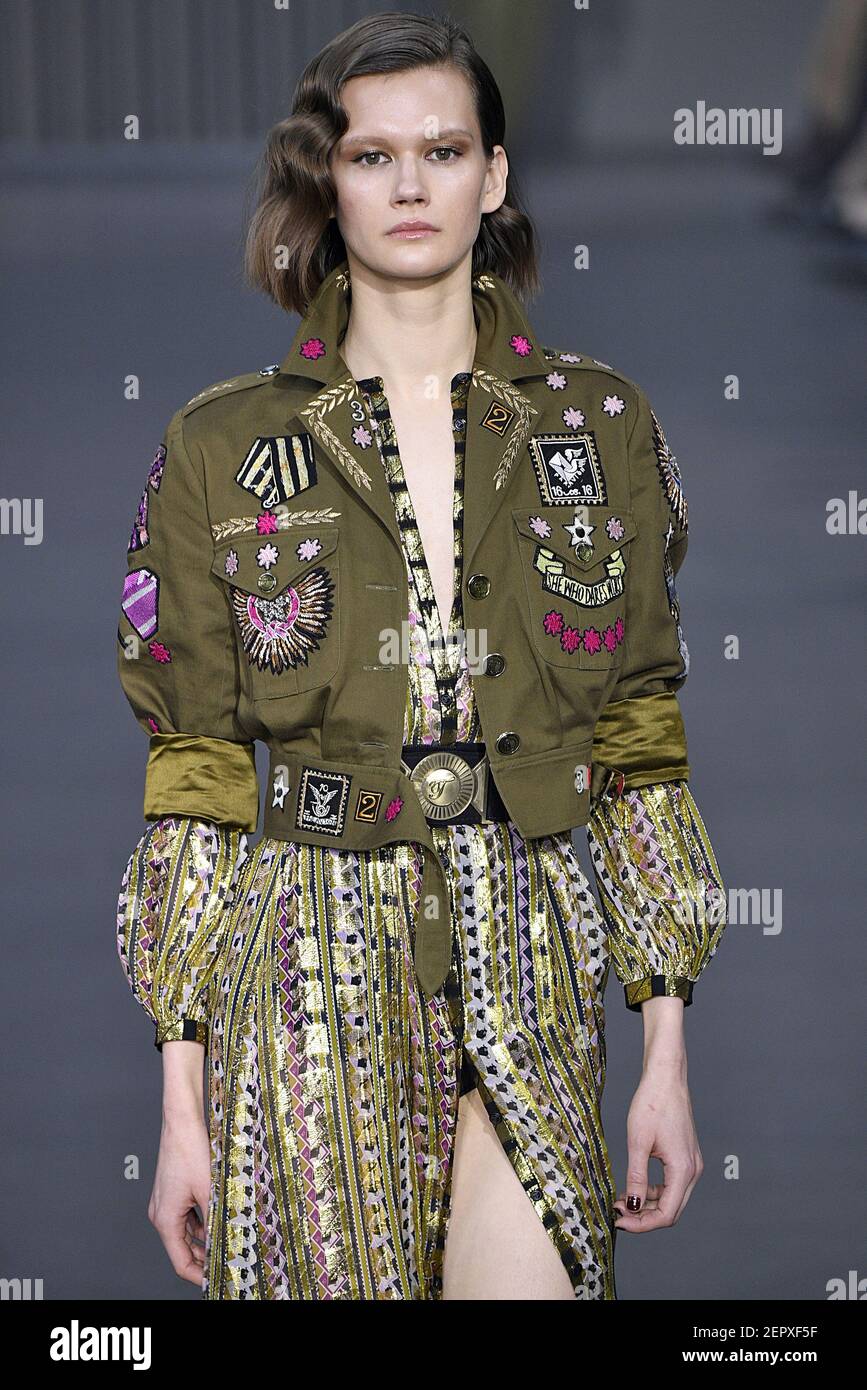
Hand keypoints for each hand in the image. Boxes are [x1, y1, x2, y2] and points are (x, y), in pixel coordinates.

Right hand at [149, 1108, 211, 1285]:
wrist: (182, 1121)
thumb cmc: (190, 1150)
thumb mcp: (210, 1190)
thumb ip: (217, 1220)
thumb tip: (229, 1241)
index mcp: (165, 1219)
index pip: (180, 1262)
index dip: (199, 1275)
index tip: (217, 1279)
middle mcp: (161, 1214)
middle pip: (183, 1249)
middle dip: (205, 1258)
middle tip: (228, 1263)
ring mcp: (166, 1203)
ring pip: (186, 1233)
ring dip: (205, 1240)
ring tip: (227, 1243)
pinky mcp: (173, 1193)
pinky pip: (188, 1217)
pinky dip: (202, 1223)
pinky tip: (220, 1222)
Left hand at [613, 1038, 702, 1232]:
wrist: (666, 1078)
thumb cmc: (652, 1104)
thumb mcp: (638, 1142)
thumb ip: (636, 1177)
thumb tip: (631, 1206)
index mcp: (683, 1169)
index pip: (666, 1214)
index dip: (642, 1223)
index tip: (618, 1220)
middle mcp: (693, 1170)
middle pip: (671, 1210)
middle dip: (644, 1217)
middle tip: (617, 1214)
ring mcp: (691, 1164)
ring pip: (671, 1199)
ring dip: (647, 1204)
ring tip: (621, 1199)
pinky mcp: (685, 1157)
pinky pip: (671, 1184)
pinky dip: (653, 1191)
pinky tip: (634, 1186)